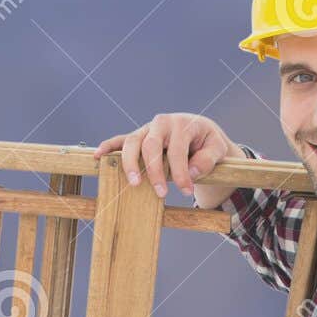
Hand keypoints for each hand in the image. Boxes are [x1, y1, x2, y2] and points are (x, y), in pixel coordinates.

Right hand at [95, 113, 242, 204]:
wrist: (199, 133)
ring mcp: (147, 129)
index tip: (186, 191)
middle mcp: (162, 123)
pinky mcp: (137, 137)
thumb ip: (207, 159)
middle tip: (161, 193)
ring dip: (130, 164)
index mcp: (182, 124)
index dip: (181, 172)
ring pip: (132, 143)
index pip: (178, 149)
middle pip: (151, 145)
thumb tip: (190, 172)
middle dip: (155, 171)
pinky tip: (98, 156)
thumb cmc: (207, 144)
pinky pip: (120, 140)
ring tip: (135, 183)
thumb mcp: (218, 149)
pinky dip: (108, 147)